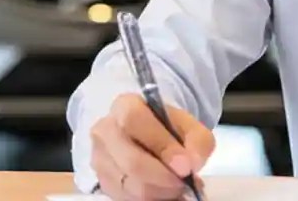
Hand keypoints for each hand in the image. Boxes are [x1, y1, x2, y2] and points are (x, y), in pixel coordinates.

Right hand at [90, 93, 215, 200]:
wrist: (150, 137)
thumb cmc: (168, 129)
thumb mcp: (190, 126)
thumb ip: (197, 141)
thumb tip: (191, 164)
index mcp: (124, 106)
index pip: (136, 122)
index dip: (162, 145)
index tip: (186, 166)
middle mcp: (104, 131)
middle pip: (132, 162)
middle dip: (165, 178)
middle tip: (185, 183)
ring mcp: (100, 159)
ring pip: (131, 186)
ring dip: (161, 192)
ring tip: (178, 187)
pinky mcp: (103, 182)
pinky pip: (128, 199)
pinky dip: (152, 200)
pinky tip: (165, 193)